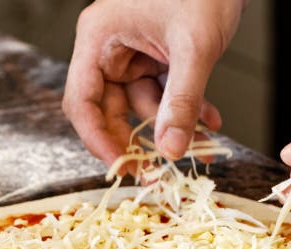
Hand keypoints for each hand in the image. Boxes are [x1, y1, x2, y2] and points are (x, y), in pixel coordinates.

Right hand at [62, 0, 243, 166]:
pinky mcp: (155, 55)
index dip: (97, 138)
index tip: (121, 165)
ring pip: (141, 105)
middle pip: (109, 108)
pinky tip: (209, 119)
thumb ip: (182, 101)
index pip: (81, 100)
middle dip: (138, 138)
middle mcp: (109, 47)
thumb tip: (172, 149)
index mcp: (99, 37)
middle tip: (158, 168)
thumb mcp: (193, 47)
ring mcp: (132, 52)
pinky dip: (184, 108)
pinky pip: (163, 93)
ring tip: (203, 138)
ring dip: (172, 125)